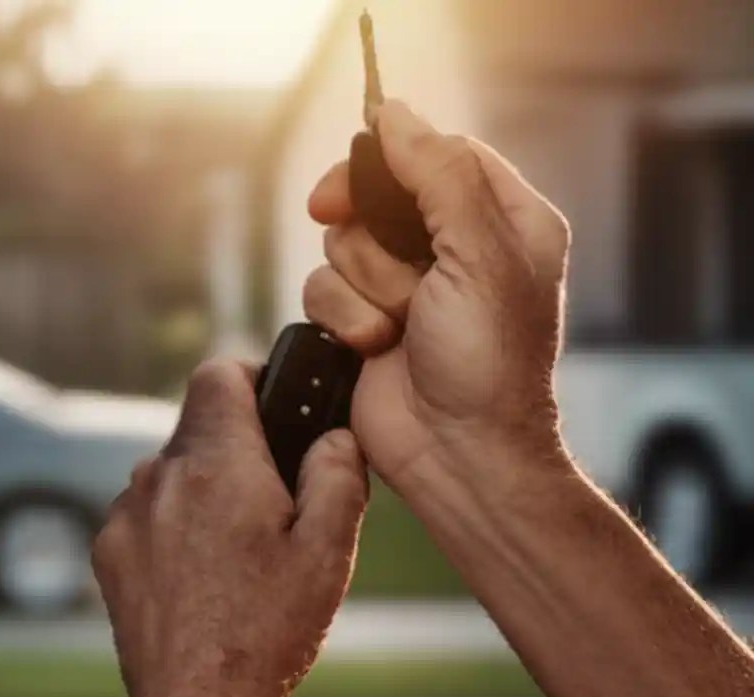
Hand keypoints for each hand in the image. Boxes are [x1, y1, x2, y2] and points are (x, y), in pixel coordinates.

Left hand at [92, 360, 368, 696]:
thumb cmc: (266, 631)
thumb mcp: (328, 552)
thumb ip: (337, 473)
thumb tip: (333, 433)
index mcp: (217, 462)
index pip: (218, 371)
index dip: (249, 375)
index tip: (271, 401)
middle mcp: (159, 476)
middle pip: (199, 427)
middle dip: (237, 449)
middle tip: (273, 501)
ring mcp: (126, 514)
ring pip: (171, 473)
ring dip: (202, 492)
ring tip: (238, 552)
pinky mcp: (108, 550)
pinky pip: (145, 514)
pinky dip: (171, 528)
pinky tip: (201, 576)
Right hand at [303, 100, 571, 492]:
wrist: (459, 454)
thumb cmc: (489, 364)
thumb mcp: (482, 255)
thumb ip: (439, 176)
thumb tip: (394, 114)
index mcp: (501, 219)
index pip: (436, 153)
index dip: (391, 156)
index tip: (358, 174)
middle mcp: (451, 246)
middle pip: (374, 192)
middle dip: (368, 229)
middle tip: (347, 227)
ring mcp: (403, 285)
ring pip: (341, 242)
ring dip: (363, 285)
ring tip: (402, 324)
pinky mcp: (361, 319)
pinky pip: (321, 287)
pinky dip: (343, 318)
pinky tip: (376, 347)